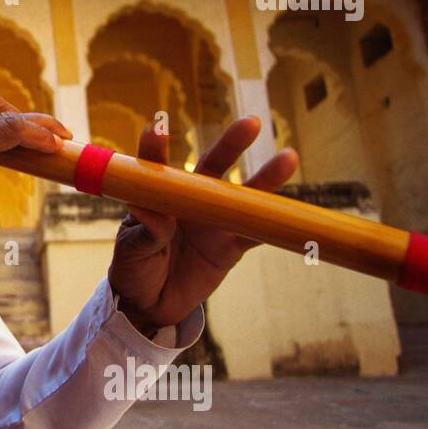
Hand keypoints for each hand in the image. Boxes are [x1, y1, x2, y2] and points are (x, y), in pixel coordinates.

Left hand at [108, 116, 298, 333]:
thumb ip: (146, 229)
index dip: (157, 146)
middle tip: (250, 123)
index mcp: (158, 196)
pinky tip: (295, 214)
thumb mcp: (131, 250)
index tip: (157, 126)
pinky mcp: (229, 247)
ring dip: (265, 179)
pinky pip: (256, 235)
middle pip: (211, 168)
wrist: (151, 305)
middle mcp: (189, 202)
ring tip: (288, 158)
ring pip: (242, 197)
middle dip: (231, 144)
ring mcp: (212, 222)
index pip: (156, 166)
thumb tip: (146, 207)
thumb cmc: (134, 268)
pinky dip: (274, 227)